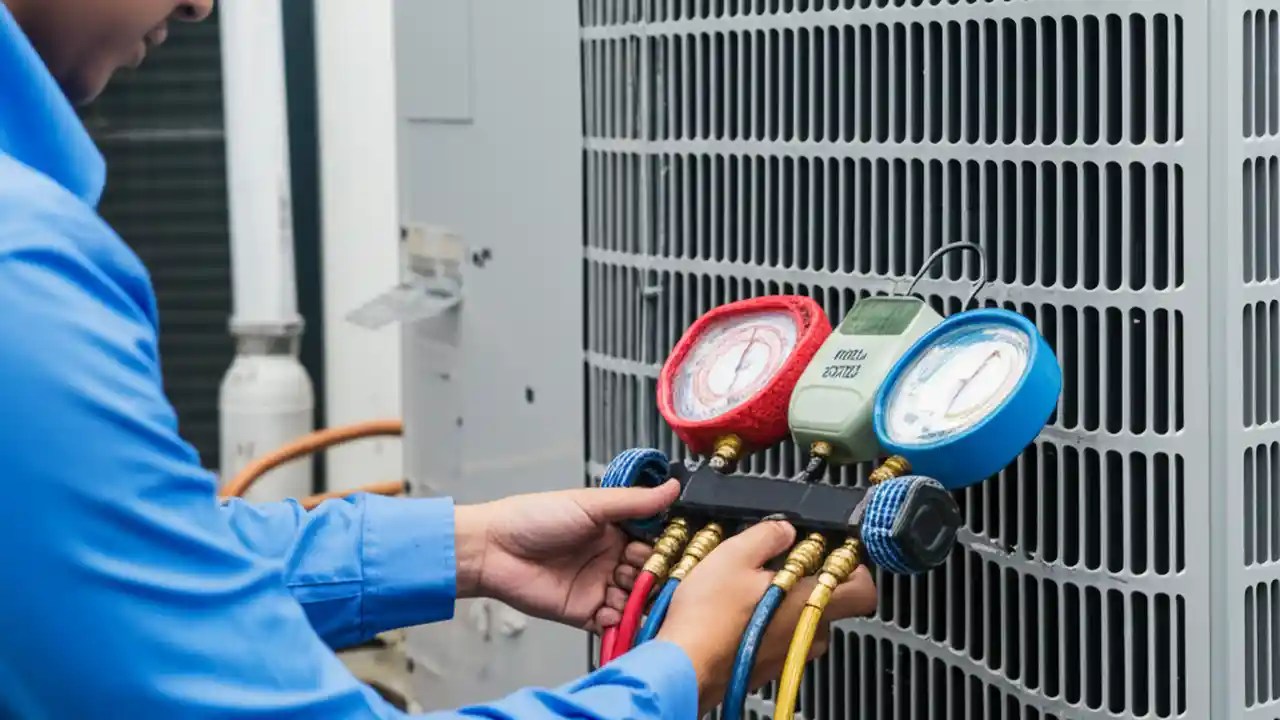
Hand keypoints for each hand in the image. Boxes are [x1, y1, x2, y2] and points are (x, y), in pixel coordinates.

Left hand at [454, 480, 680, 631]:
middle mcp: (609, 558)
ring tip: (636, 593)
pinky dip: (622, 622)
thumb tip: (673, 488)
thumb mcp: (590, 504)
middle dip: (655, 575)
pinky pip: (613, 623)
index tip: (679, 548)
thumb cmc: (535, 517)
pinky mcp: (585, 613)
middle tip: (656, 573)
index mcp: (613, 530)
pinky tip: (620, 613)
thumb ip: (634, 502)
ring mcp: (598, 587)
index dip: (665, 545)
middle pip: (647, 572)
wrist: (493, 549)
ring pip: (634, 599)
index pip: (652, 540)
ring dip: (640, 598)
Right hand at [656, 521, 876, 714]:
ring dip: (780, 599)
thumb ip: (769, 535)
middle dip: (806, 578)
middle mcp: (808, 634)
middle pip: (828, 601)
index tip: (834, 551)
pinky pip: (777, 635)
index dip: (853, 566)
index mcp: (813, 604)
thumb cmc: (709, 620)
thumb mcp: (735, 555)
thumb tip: (782, 528)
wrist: (682, 667)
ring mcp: (788, 654)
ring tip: (748, 584)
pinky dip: (763, 620)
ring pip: (799, 619)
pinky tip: (734, 608)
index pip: (864, 589)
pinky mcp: (766, 665)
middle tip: (778, 560)